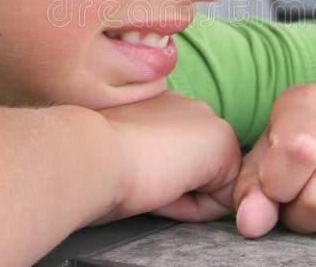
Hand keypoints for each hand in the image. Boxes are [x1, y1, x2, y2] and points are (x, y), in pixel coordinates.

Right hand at [99, 91, 240, 223]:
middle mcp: (189, 107)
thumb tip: (162, 178)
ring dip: (185, 196)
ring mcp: (209, 121)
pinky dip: (196, 208)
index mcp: (162, 108)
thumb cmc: (92, 159)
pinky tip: (168, 189)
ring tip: (151, 181)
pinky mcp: (224, 143)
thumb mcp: (121, 151)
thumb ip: (147, 155)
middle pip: (198, 171)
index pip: (176, 159)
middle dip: (177, 186)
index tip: (129, 170)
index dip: (156, 179)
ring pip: (211, 185)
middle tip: (142, 176)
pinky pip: (222, 198)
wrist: (91, 153)